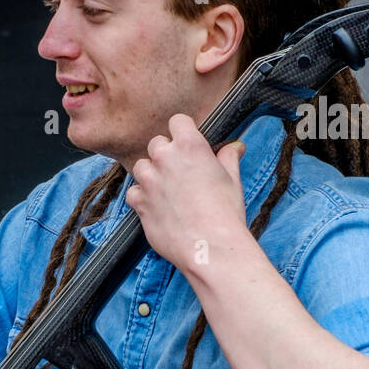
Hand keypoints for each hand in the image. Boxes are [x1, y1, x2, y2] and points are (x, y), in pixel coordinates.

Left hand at [124, 114, 249, 274]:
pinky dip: (142, 196)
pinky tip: (157, 205)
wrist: (209, 247)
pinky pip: (133, 192)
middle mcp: (165, 158)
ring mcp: (148, 180)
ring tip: (168, 190)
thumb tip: (235, 146)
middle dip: (166, 154)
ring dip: (151, 174)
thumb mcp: (232, 179)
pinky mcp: (139, 202)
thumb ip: (229, 158)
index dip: (183, 131)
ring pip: (141, 166)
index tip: (187, 142)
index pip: (177, 121)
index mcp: (190, 146)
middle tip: (180, 172)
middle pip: (156, 144)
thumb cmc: (225, 213)